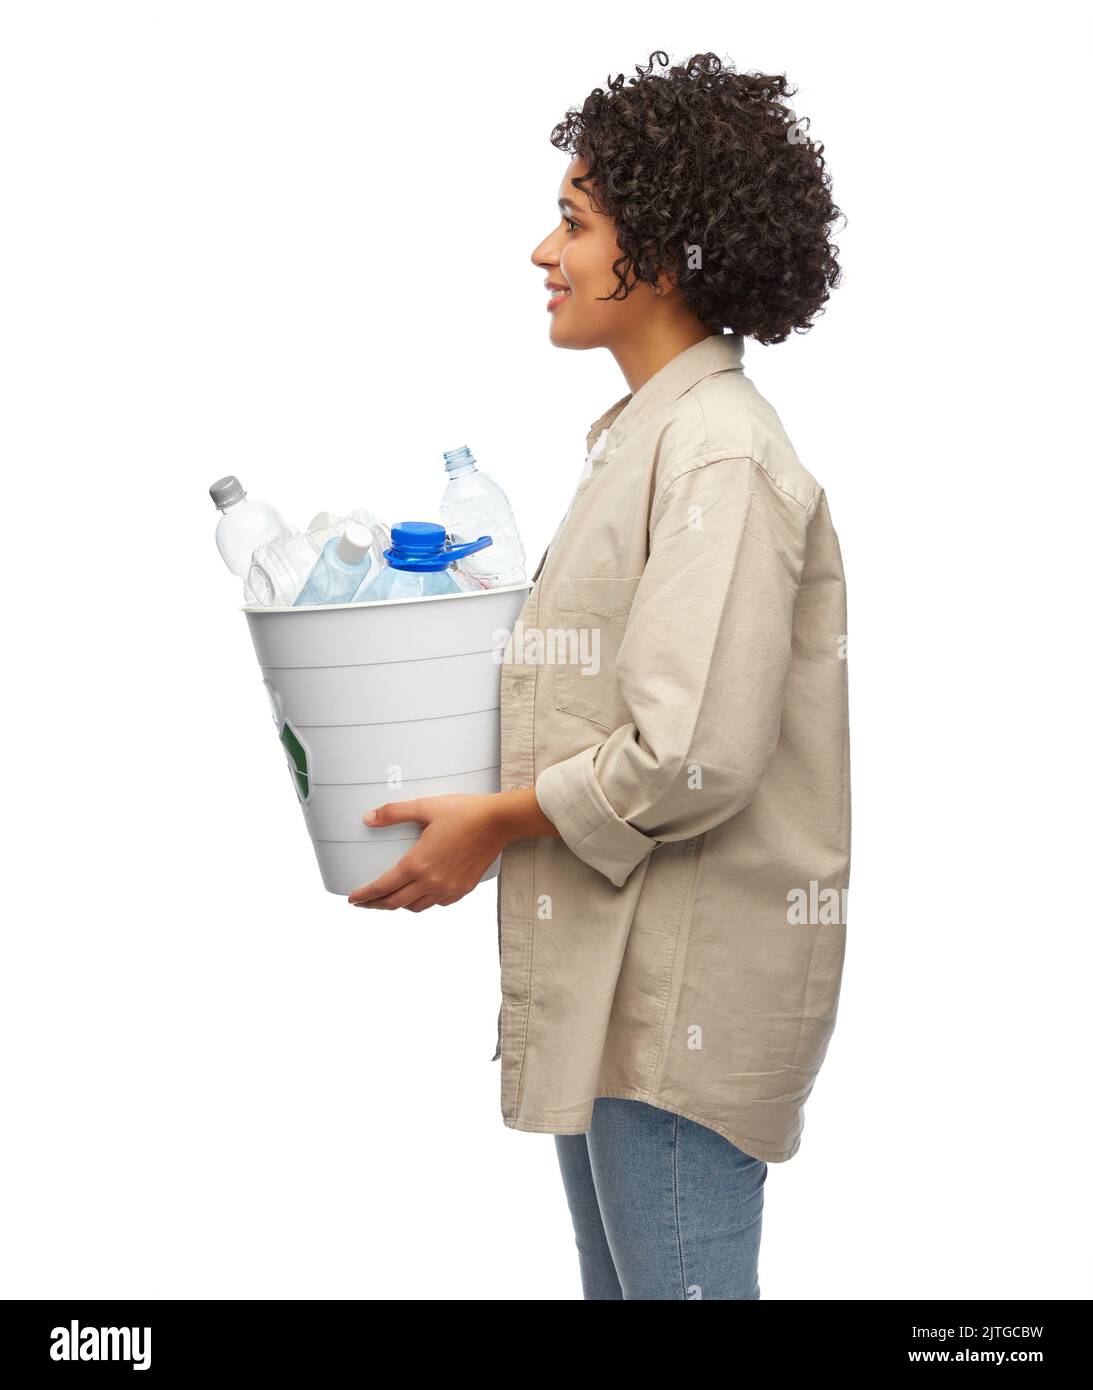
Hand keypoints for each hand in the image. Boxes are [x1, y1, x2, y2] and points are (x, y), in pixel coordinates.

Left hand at [347, 793, 510, 911]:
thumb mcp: (424, 807)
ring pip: (417, 907)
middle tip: (364, 903)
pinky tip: (422, 893)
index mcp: (418, 864)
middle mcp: (432, 882)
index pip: (383, 887)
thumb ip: (394, 813)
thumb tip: (368, 818)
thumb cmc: (463, 812)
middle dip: (376, 905)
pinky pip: (438, 903)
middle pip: (396, 903)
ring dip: (400, 905)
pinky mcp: (463, 888)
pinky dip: (424, 901)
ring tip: (391, 898)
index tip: (352, 899)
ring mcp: (449, 888)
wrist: (498, 821)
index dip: (365, 895)